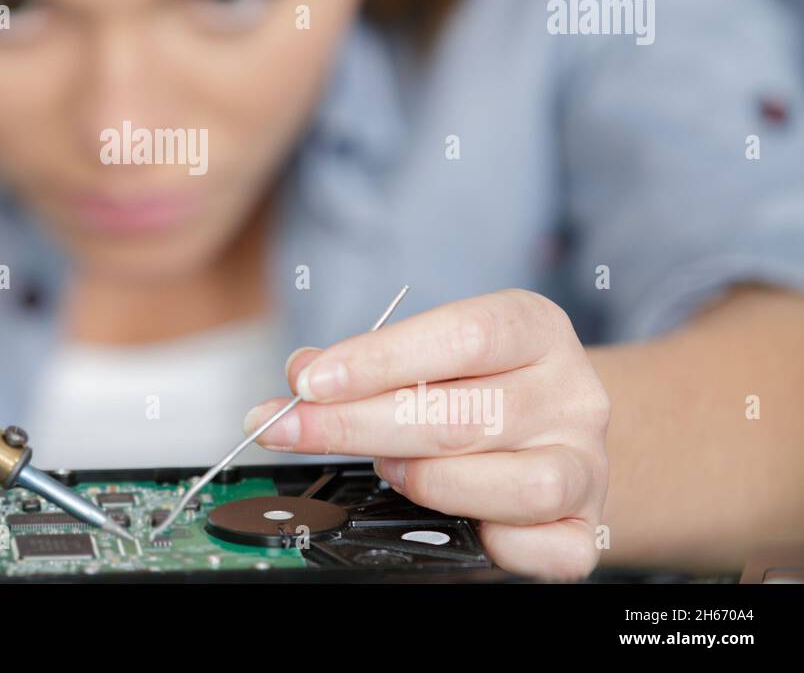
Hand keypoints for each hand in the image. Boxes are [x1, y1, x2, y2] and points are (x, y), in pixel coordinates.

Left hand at [244, 289, 609, 578]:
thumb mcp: (430, 353)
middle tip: (289, 432)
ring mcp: (587, 463)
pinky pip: (540, 548)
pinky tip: (452, 519)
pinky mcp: (587, 528)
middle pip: (462, 414)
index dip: (378, 360)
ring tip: (386, 469)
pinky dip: (491, 540)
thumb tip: (303, 374)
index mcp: (535, 329)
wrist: (556, 431)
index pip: (463, 335)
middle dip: (356, 426)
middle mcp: (572, 393)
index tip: (308, 382)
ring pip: (513, 484)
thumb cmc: (477, 386)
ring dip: (427, 480)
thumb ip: (367, 361)